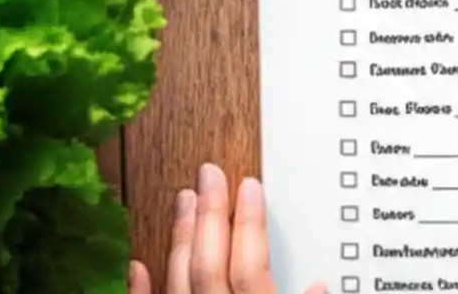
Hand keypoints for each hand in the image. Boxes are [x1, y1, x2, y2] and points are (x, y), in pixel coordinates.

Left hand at [128, 163, 325, 293]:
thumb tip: (320, 286)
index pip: (251, 268)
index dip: (251, 224)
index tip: (250, 187)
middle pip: (210, 265)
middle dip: (211, 215)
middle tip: (209, 175)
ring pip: (178, 280)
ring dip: (181, 238)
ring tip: (185, 199)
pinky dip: (140, 288)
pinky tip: (137, 265)